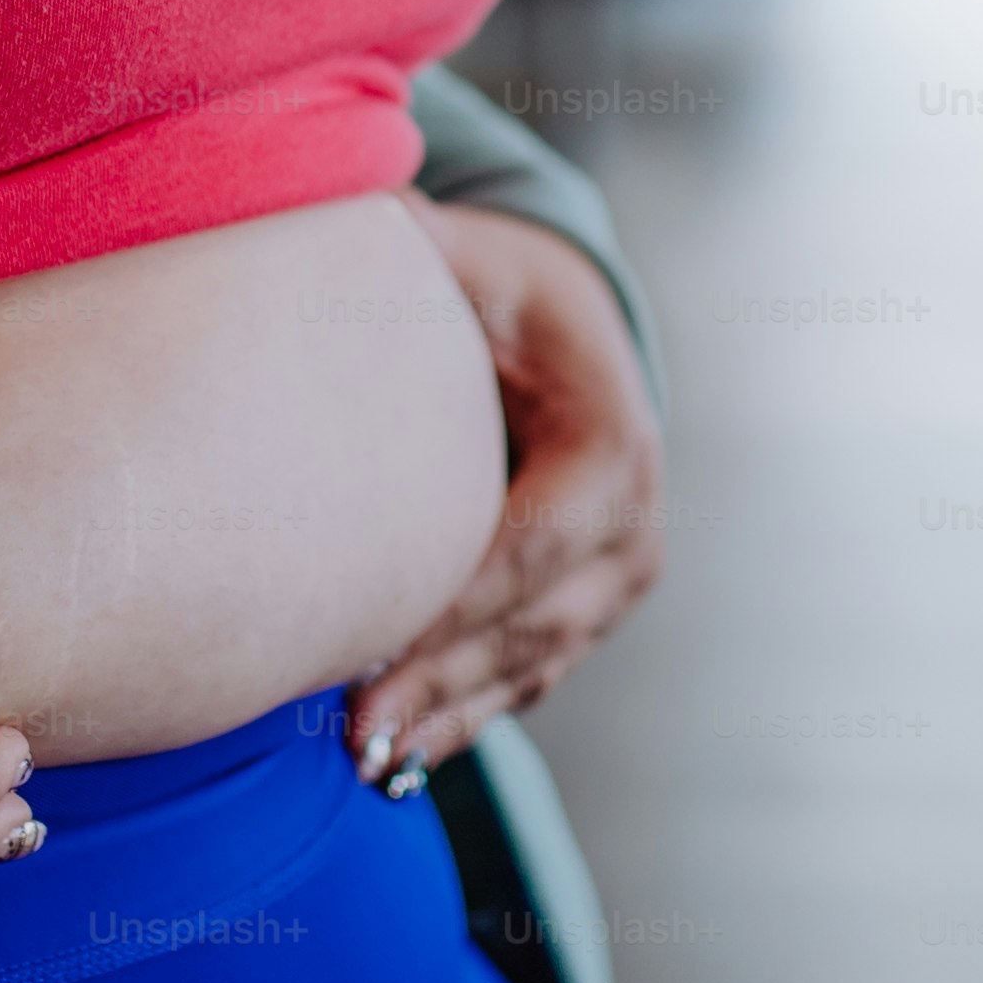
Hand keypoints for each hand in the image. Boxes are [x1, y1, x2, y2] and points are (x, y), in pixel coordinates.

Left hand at [355, 198, 667, 782]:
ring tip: (370, 763)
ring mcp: (617, 581)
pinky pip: (527, 678)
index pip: (535, 544)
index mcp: (614, 442)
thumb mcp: (470, 259)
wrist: (570, 332)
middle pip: (535, 624)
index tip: (373, 648)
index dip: (457, 606)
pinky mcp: (585, 614)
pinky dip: (465, 717)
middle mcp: (634, 526)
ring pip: (532, 666)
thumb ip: (410, 249)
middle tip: (357, 732)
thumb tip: (348, 219)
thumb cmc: (504, 293)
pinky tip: (399, 762)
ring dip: (453, 718)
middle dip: (446, 682)